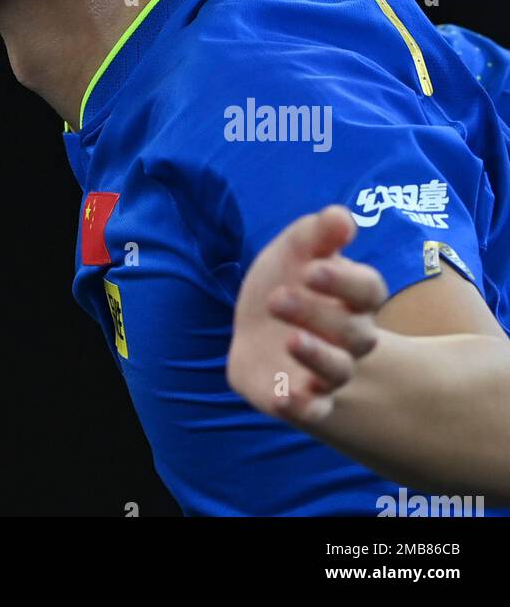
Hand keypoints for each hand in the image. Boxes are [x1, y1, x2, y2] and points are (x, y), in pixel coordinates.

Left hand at [226, 204, 387, 424]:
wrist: (261, 329)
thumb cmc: (289, 280)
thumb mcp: (297, 249)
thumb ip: (319, 233)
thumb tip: (342, 217)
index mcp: (353, 298)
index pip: (368, 291)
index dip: (345, 281)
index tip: (312, 268)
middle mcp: (349, 338)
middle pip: (353, 333)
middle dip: (317, 313)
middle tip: (277, 297)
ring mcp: (327, 371)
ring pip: (338, 371)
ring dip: (317, 356)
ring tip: (292, 340)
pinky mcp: (303, 399)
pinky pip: (312, 411)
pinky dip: (301, 407)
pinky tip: (281, 397)